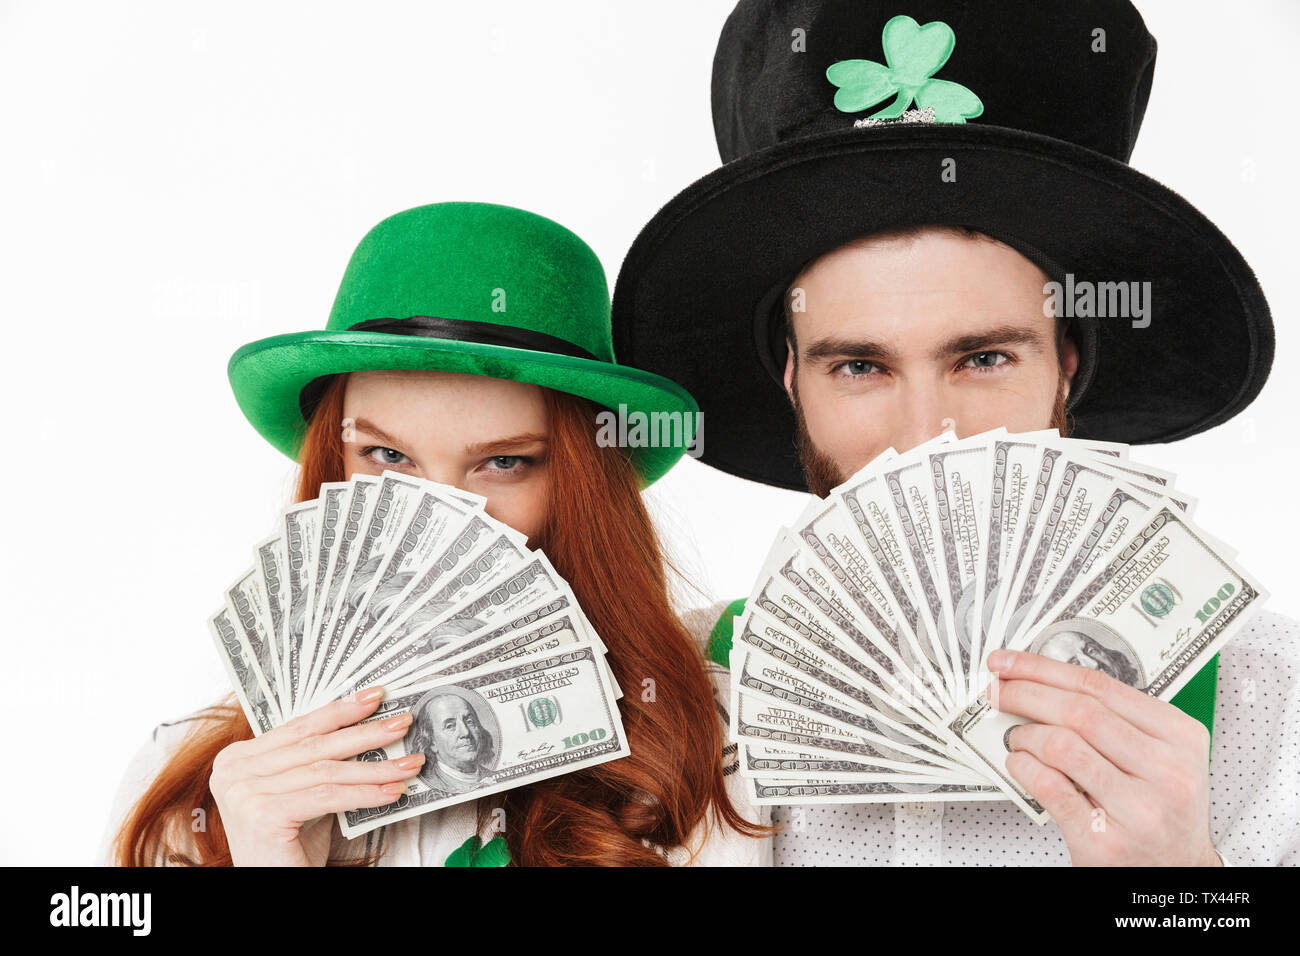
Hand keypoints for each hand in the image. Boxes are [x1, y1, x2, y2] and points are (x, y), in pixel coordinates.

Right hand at [210, 686, 423, 865]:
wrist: (270, 885)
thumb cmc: (287, 844)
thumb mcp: (300, 793)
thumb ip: (317, 762)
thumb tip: (367, 729)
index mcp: (238, 758)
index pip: (300, 726)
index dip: (340, 710)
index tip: (374, 697)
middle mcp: (233, 771)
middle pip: (315, 744)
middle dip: (365, 732)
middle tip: (402, 723)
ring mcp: (244, 792)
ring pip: (326, 770)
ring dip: (375, 767)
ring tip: (408, 764)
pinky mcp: (262, 815)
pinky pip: (327, 795)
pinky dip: (365, 793)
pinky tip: (392, 792)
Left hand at [986, 649, 1221, 866]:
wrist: (1176, 872)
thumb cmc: (1160, 811)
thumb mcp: (1158, 756)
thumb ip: (1113, 720)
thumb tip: (1041, 682)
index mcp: (1180, 737)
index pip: (1100, 686)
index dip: (1043, 669)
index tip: (1010, 664)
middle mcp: (1166, 772)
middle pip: (1078, 711)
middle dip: (1025, 694)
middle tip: (998, 692)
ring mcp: (1138, 809)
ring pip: (1061, 745)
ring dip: (1024, 735)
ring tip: (1016, 739)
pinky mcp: (1105, 840)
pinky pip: (1049, 787)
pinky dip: (1022, 768)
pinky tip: (1019, 764)